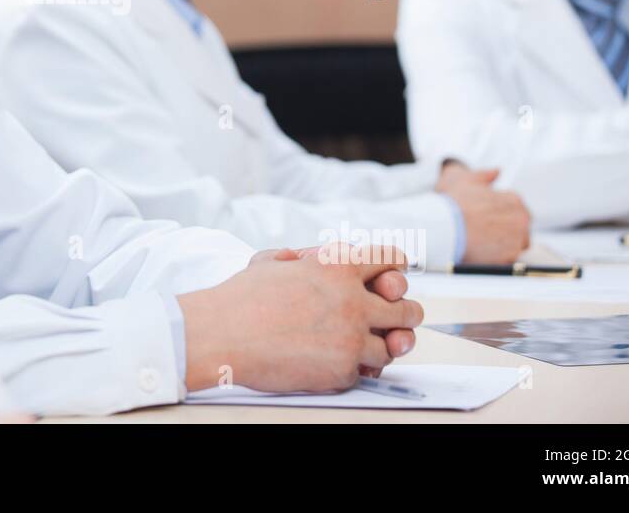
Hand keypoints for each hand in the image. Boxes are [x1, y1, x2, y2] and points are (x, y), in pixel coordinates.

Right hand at [181, 243, 423, 393]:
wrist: (221, 334)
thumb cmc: (241, 298)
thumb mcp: (273, 260)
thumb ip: (305, 257)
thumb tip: (315, 256)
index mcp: (337, 265)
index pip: (392, 259)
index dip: (396, 268)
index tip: (394, 279)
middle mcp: (352, 299)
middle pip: (407, 308)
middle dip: (406, 313)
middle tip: (400, 318)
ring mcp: (351, 337)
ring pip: (393, 346)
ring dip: (382, 345)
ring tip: (369, 345)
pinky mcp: (343, 370)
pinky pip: (366, 372)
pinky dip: (355, 369)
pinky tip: (339, 362)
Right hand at [437, 165, 530, 263]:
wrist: (446, 227)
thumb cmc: (455, 203)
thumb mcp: (468, 180)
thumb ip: (486, 175)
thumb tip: (496, 171)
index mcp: (514, 200)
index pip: (518, 209)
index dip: (501, 214)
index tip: (489, 218)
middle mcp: (522, 220)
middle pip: (520, 229)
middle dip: (507, 230)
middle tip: (486, 232)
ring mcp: (517, 240)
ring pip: (516, 245)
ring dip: (504, 245)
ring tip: (483, 243)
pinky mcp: (510, 257)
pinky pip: (507, 260)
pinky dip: (497, 258)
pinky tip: (482, 252)